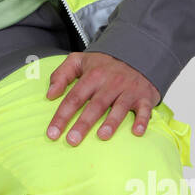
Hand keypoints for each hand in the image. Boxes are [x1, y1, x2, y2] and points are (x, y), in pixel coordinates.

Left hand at [45, 51, 160, 144]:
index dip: (62, 116)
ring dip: (112, 122)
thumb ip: (61, 75)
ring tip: (102, 136)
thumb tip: (50, 95)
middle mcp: (110, 83)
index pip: (74, 98)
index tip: (52, 133)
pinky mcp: (144, 97)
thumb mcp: (79, 61)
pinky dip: (142, 120)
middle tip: (72, 140)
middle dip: (83, 124)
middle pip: (95, 106)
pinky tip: (137, 132)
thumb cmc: (105, 64)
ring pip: (119, 108)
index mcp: (92, 76)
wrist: (137, 53)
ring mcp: (128, 90)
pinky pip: (145, 109)